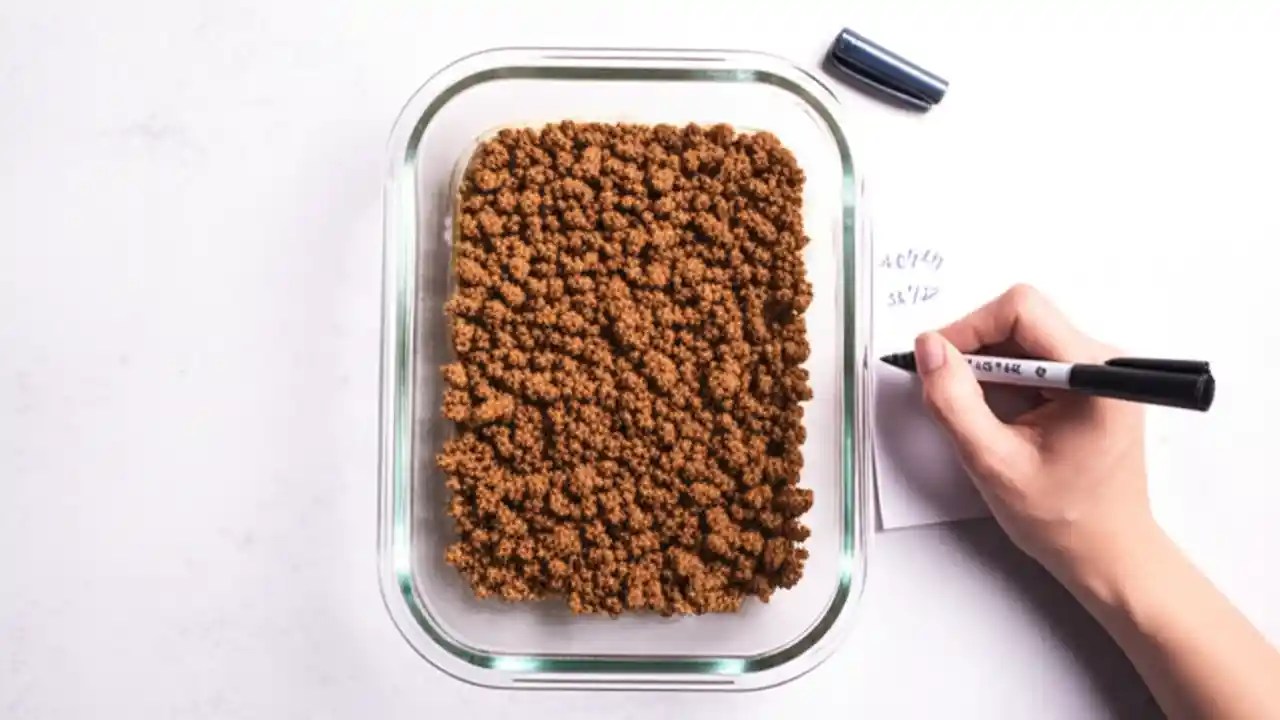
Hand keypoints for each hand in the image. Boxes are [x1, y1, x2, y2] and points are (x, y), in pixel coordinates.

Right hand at [914, 284, 1156, 593]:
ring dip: (988, 367)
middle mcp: (1104, 362)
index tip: (937, 360)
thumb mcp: (993, 463)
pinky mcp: (1089, 383)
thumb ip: (955, 402)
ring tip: (977, 413)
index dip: (969, 327)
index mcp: (1095, 376)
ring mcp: (1099, 372)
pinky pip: (1034, 359)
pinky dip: (1003, 379)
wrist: (1108, 552)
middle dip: (975, 349)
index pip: (1022, 310)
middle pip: (1022, 319)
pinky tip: (997, 417)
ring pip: (1024, 338)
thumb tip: (929, 347)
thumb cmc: (1062, 519)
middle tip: (948, 390)